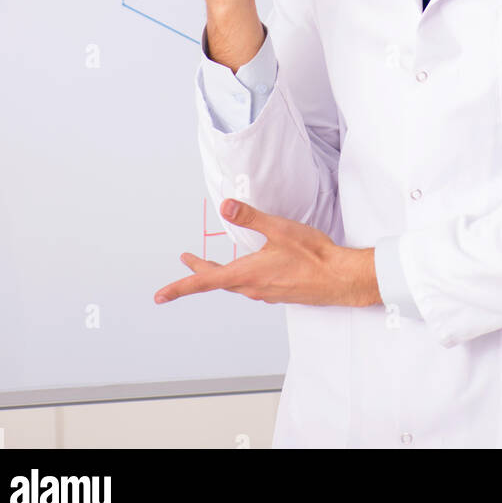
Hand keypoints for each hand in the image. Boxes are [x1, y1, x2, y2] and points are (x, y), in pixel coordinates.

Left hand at [153, 199, 381, 308]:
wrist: (341, 278)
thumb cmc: (314, 256)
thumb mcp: (279, 229)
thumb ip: (250, 218)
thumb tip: (225, 206)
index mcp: (247, 274)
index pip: (205, 281)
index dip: (180, 286)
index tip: (161, 296)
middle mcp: (253, 288)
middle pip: (218, 281)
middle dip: (199, 272)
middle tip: (186, 261)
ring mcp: (266, 293)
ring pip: (235, 284)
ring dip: (220, 274)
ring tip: (211, 264)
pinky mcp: (279, 293)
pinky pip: (252, 286)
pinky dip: (241, 277)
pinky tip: (250, 269)